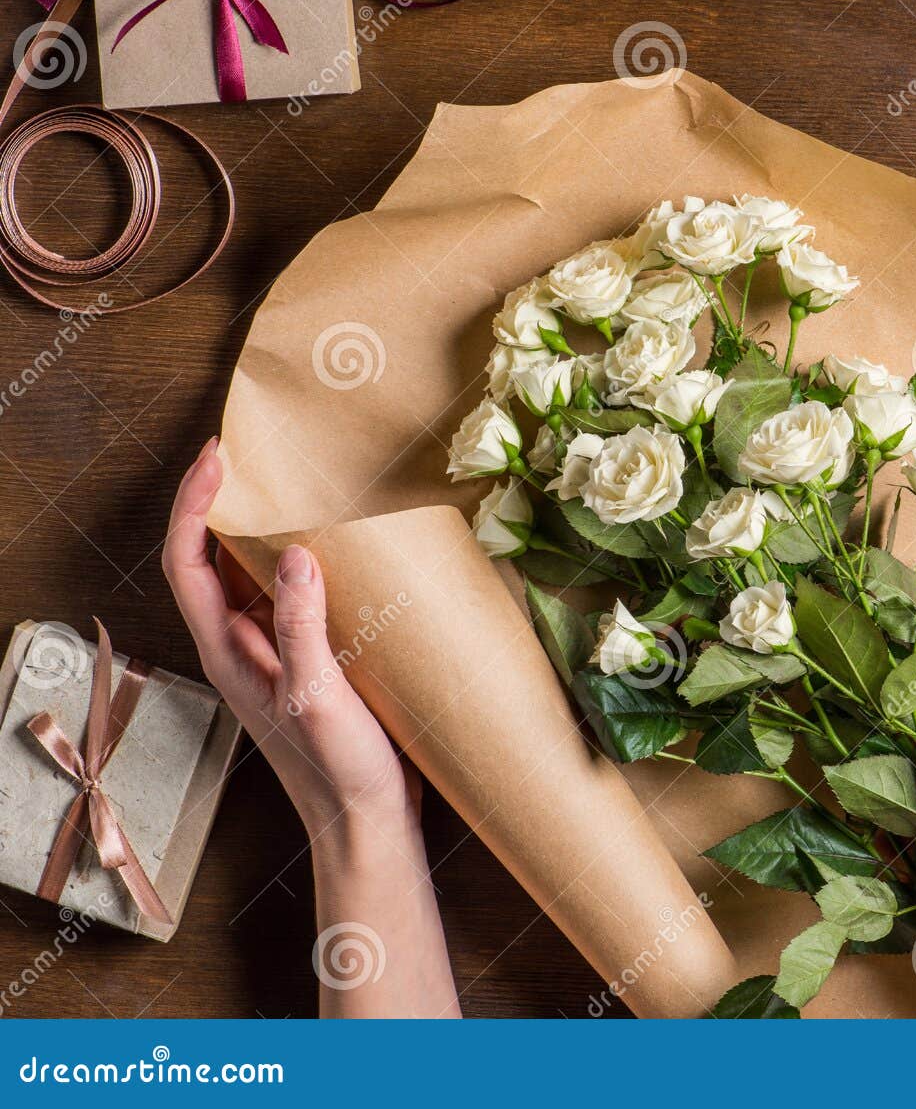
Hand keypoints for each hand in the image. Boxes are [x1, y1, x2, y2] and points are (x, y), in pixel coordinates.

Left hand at [162, 437, 412, 837]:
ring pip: (250, 576)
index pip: (187, 564)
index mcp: (227, 654)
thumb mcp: (318, 694)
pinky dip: (302, 559)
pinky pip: (293, 596)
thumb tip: (290, 553)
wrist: (367, 822)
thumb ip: (299, 626)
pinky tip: (336, 545)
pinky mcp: (309, 658)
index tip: (219, 458)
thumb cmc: (338, 770)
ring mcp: (273, 653)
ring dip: (259, 527)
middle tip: (250, 453)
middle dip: (219, 502)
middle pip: (210, 561)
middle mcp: (241, 647)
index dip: (192, 507)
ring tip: (289, 483)